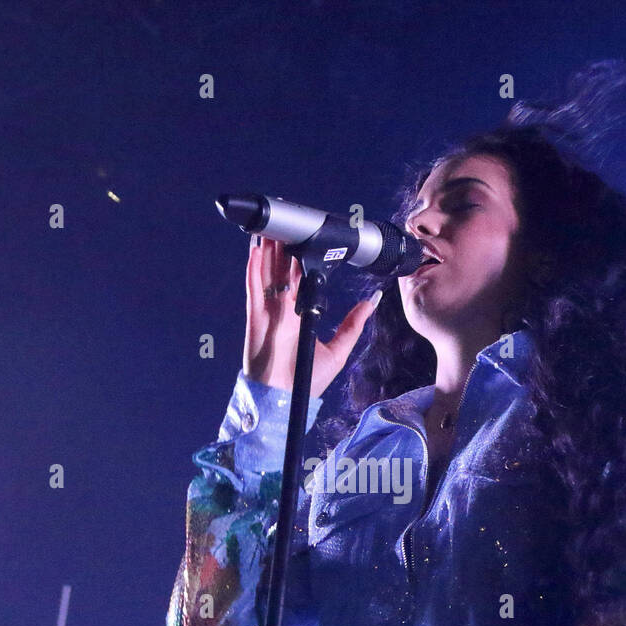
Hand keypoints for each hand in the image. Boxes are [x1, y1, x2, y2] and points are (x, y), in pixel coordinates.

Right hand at [242, 235, 381, 398]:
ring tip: (272, 230)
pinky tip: (255, 252)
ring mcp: (267, 314)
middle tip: (287, 225)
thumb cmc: (306, 380)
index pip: (298, 282)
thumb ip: (353, 325)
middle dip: (282, 250)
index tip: (307, 240)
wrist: (284, 400)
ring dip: (268, 253)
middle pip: (280, 274)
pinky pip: (254, 291)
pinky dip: (254, 271)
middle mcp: (281, 312)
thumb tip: (371, 302)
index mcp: (298, 317)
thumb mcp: (339, 350)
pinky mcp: (255, 320)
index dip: (300, 261)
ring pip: (266, 276)